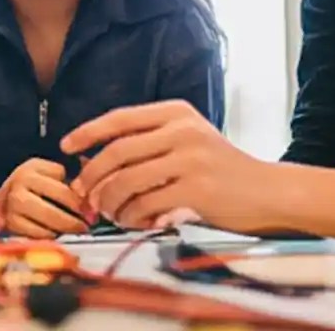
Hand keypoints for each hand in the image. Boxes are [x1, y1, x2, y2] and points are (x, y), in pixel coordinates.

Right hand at [0, 159, 89, 237]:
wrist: (2, 206)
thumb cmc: (33, 192)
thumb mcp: (48, 177)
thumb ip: (71, 179)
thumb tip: (96, 186)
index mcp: (33, 166)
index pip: (63, 174)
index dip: (80, 190)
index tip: (91, 201)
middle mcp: (20, 180)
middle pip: (61, 195)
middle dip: (80, 209)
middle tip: (91, 220)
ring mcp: (14, 202)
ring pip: (51, 216)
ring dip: (69, 225)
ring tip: (79, 228)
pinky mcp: (12, 223)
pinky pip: (40, 232)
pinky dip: (52, 235)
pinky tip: (58, 233)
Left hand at [62, 100, 275, 231]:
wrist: (269, 192)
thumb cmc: (221, 170)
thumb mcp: (189, 140)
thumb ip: (149, 143)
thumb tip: (94, 159)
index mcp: (176, 112)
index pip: (120, 118)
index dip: (87, 132)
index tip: (65, 146)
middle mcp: (182, 130)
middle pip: (117, 151)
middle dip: (92, 176)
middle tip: (83, 194)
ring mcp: (190, 158)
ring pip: (127, 180)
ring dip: (110, 201)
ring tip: (109, 213)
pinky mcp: (197, 189)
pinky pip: (146, 204)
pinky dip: (132, 217)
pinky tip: (134, 222)